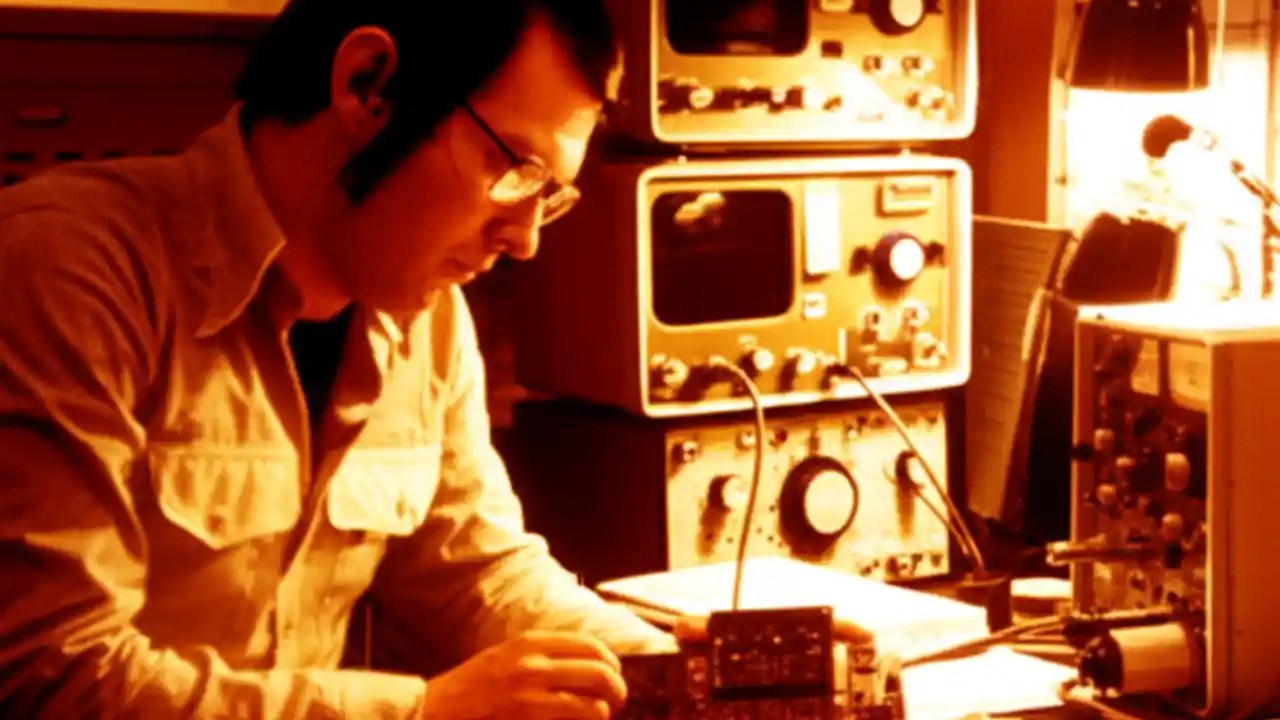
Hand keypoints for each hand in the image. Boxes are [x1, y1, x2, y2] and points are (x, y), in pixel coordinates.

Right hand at [417, 630, 626, 718]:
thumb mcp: (506, 656)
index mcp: (529, 643)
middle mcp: (533, 665)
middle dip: (618, 689)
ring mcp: (530, 696)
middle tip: (617, 700)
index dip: (611, 662)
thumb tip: (589, 662)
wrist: (435, 710)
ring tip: (601, 716)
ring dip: (605, 713)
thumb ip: (543, 654)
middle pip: (601, 672)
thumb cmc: (473, 687)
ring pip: (595, 704)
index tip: (614, 674)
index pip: (591, 645)